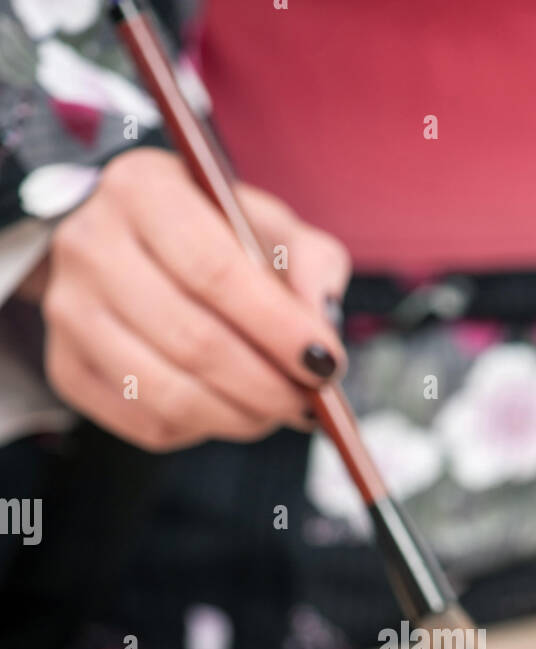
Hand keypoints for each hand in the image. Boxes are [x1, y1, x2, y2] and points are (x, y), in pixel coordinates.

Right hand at [39, 148, 350, 450]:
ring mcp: (69, 312)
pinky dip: (203, 429)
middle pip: (193, 341)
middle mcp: (90, 246)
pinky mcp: (67, 368)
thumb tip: (320, 328)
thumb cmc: (212, 236)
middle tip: (308, 402)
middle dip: (266, 385)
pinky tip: (227, 407)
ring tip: (276, 410)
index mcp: (141, 190)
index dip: (276, 327)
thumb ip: (308, 263)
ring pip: (170, 394)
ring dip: (240, 416)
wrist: (129, 246)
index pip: (214, 271)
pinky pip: (148, 423)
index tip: (325, 363)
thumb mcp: (266, 224)